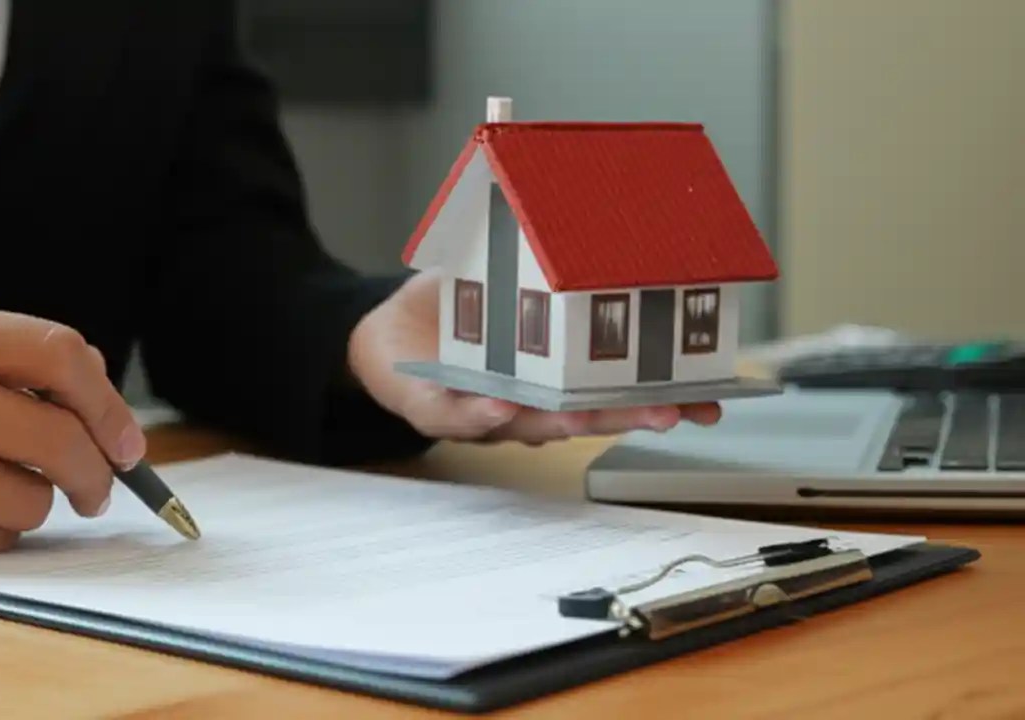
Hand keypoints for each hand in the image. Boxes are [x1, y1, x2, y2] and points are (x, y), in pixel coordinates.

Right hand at [0, 300, 144, 554]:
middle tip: (99, 486)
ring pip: (28, 500)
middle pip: (54, 436)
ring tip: (1, 486)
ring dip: (37, 503)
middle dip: (97, 472)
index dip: (109, 403)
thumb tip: (104, 395)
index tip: (127, 441)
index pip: (56, 352)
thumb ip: (18, 359)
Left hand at [348, 272, 720, 444]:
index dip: (668, 396)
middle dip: (631, 414)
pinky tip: (502, 404)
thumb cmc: (461, 308)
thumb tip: (602, 182)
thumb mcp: (513, 269)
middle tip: (674, 410)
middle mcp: (534, 401)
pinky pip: (460, 416)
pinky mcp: (436, 407)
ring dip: (561, 420)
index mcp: (562, 373)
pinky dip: (480, 412)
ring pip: (531, 425)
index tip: (714, 397)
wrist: (391, 333)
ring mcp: (488, 408)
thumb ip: (556, 242)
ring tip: (587, 413)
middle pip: (590, 415)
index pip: (622, 389)